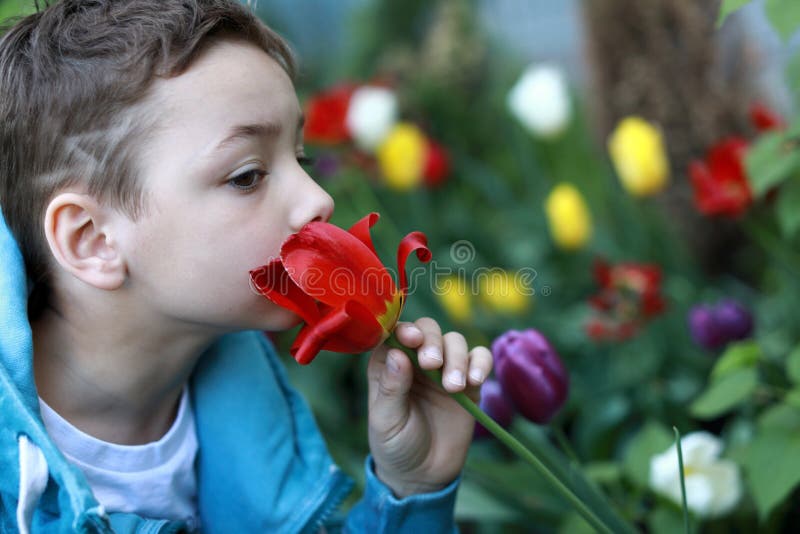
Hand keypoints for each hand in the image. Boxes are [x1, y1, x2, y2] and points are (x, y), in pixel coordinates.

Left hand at [366, 317, 492, 497]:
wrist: (424, 474)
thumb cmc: (395, 445)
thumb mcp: (387, 420)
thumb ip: (392, 388)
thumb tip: (397, 353)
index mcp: (389, 364)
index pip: (396, 333)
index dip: (405, 330)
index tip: (413, 339)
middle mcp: (416, 360)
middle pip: (428, 330)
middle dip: (432, 341)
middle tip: (432, 364)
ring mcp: (444, 368)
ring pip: (455, 341)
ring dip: (456, 358)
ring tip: (453, 387)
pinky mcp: (469, 382)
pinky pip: (480, 359)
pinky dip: (480, 363)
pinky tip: (474, 382)